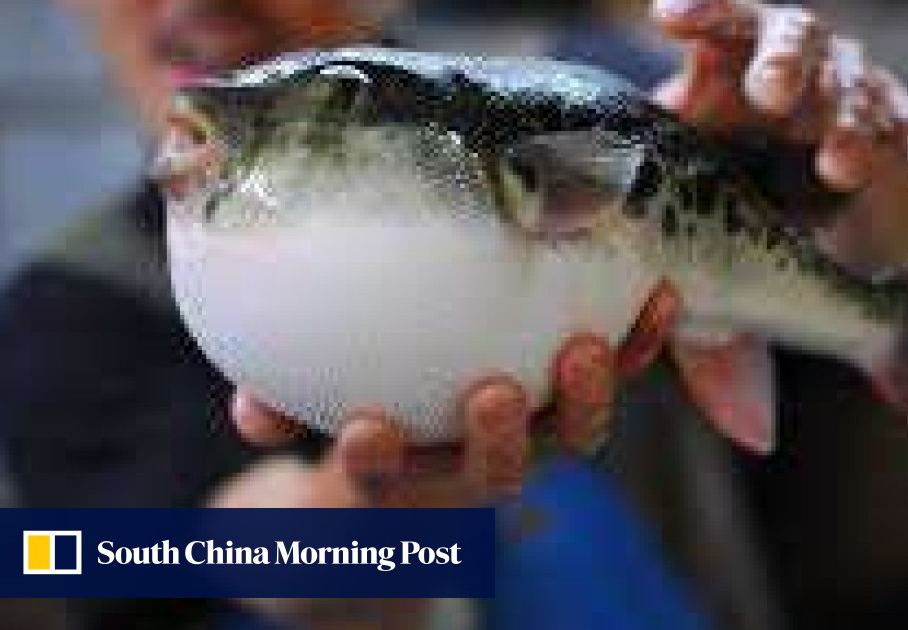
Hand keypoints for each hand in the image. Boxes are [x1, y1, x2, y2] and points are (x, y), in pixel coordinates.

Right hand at [213, 280, 680, 509]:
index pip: (388, 474)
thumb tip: (246, 405)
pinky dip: (643, 340)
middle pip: (499, 470)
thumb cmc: (366, 399)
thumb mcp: (312, 399)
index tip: (363, 430)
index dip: (376, 461)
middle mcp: (480, 454)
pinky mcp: (582, 388)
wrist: (436, 411)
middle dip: (500, 441)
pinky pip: (620, 369)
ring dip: (588, 396)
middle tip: (492, 394)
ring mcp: (537, 426)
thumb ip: (279, 402)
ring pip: (572, 432)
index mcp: (410, 463)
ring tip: (588, 347)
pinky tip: (660, 290)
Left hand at [651, 0, 907, 265]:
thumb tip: (587, 174)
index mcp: (738, 40)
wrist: (791, 167)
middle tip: (769, 96)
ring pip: (853, 92)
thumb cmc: (725, 144)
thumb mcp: (684, 137)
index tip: (667, 18)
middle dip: (783, 63)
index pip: (721, 16)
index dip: (701, 10)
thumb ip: (655, 136)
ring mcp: (849, 77)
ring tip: (837, 170)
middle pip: (795, 37)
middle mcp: (796, 47)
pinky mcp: (892, 112)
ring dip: (847, 129)